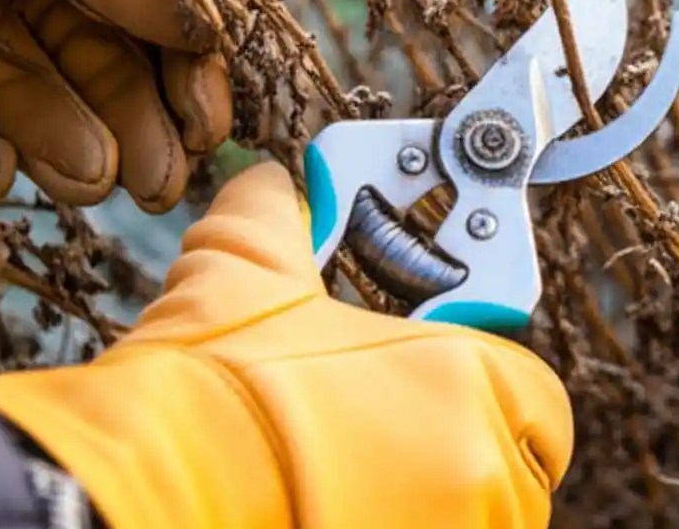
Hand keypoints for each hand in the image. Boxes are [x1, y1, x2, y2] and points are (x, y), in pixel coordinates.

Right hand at [0, 161, 574, 528]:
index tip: (438, 386)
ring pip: (482, 518)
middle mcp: (484, 475)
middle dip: (456, 447)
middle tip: (381, 436)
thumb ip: (276, 214)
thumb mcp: (242, 276)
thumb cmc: (209, 394)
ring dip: (435, 499)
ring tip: (354, 482)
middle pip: (508, 465)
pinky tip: (340, 512)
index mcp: (471, 382)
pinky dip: (405, 524)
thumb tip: (268, 183)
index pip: (533, 394)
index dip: (484, 385)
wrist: (145, 496)